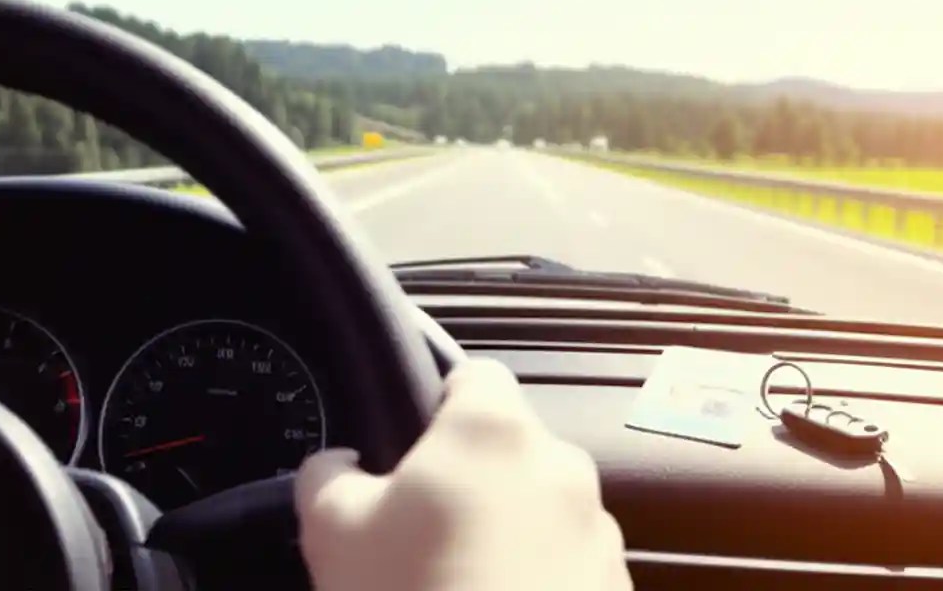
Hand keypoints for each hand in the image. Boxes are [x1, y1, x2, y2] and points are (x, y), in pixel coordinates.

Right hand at [295, 358, 630, 590]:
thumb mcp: (332, 533)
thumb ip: (327, 475)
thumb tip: (333, 465)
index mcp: (491, 431)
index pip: (471, 373)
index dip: (434, 402)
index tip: (409, 441)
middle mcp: (560, 468)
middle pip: (506, 449)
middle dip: (466, 481)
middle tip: (417, 531)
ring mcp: (597, 532)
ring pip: (539, 511)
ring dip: (505, 533)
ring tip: (455, 585)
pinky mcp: (615, 588)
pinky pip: (566, 565)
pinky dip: (535, 581)